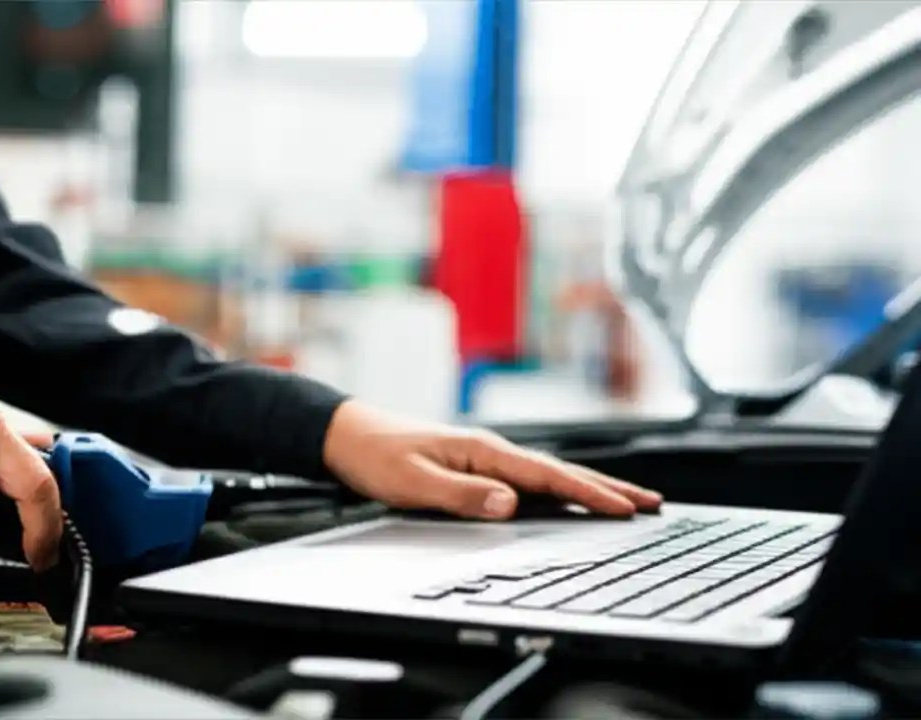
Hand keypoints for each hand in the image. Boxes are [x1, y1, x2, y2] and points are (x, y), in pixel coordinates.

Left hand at [323, 400, 661, 519]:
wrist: (347, 435)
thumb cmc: (376, 456)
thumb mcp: (413, 483)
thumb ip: (462, 495)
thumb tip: (510, 505)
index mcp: (483, 450)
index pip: (547, 476)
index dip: (588, 494)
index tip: (624, 508)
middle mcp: (491, 451)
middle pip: (560, 473)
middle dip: (607, 489)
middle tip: (653, 504)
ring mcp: (486, 459)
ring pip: (549, 477)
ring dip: (589, 490)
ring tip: (628, 503)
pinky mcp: (476, 468)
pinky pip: (529, 483)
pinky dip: (558, 492)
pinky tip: (572, 504)